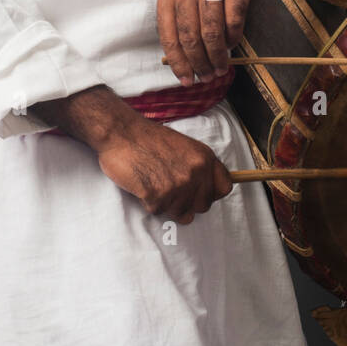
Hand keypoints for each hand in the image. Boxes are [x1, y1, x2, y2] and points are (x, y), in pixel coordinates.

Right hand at [96, 112, 233, 223]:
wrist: (121, 133)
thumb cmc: (148, 139)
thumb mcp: (184, 147)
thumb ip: (198, 166)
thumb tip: (206, 191)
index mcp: (204, 158)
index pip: (224, 188)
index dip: (211, 193)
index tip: (199, 192)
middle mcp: (196, 172)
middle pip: (202, 206)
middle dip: (187, 203)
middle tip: (170, 190)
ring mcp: (178, 185)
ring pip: (179, 212)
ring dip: (165, 203)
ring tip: (153, 183)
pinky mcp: (158, 195)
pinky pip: (158, 211)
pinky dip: (148, 203)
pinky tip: (143, 185)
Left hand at [156, 0, 261, 84]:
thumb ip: (179, 20)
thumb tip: (182, 62)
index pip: (170, 36)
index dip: (178, 63)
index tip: (186, 80)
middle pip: (190, 38)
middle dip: (199, 64)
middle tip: (207, 77)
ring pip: (212, 33)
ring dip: (217, 56)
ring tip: (221, 68)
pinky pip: (233, 21)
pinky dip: (233, 38)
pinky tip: (232, 45)